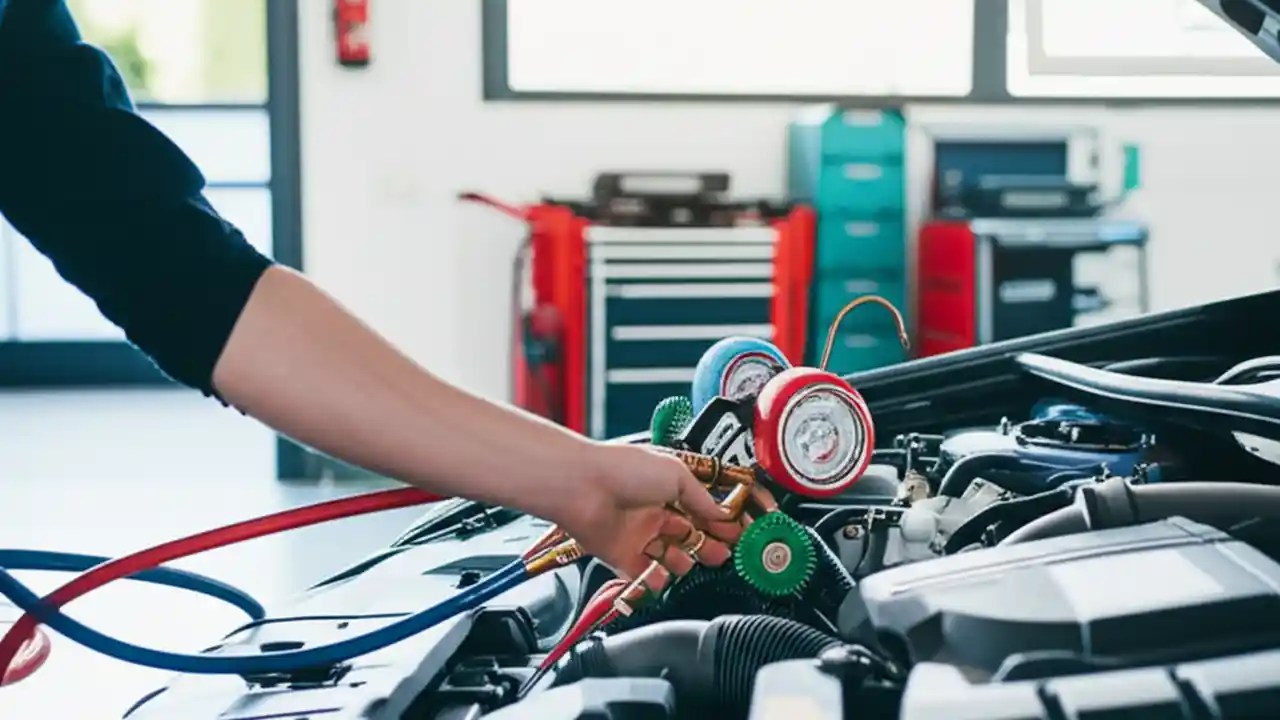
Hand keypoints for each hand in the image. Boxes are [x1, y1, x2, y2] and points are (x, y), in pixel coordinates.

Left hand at [555, 442, 743, 591]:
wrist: (582, 486)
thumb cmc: (623, 469)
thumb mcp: (676, 475)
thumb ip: (701, 498)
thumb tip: (723, 512)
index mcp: (667, 486)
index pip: (701, 507)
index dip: (719, 521)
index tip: (738, 533)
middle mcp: (652, 509)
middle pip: (688, 534)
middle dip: (708, 544)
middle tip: (725, 554)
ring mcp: (636, 533)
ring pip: (668, 555)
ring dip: (683, 562)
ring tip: (692, 562)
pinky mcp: (620, 554)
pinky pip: (643, 574)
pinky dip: (655, 580)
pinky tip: (664, 577)